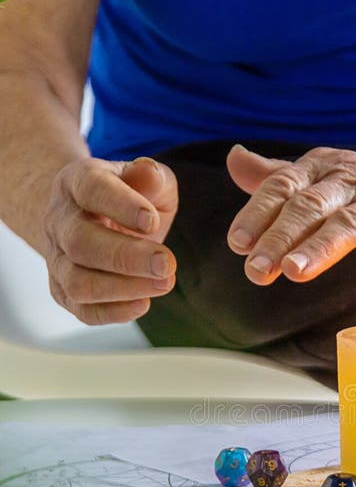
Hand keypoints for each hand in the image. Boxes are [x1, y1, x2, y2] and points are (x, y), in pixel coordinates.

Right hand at [43, 157, 177, 323]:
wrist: (87, 217)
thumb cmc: (126, 198)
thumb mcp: (145, 179)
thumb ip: (152, 176)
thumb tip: (150, 174)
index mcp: (75, 183)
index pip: (90, 189)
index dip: (121, 205)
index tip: (152, 220)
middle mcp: (59, 221)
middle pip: (80, 243)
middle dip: (127, 257)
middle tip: (167, 264)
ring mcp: (57, 260)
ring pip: (78, 283)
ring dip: (123, 288)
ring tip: (164, 283)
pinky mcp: (64, 291)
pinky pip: (83, 311)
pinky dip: (113, 313)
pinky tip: (143, 304)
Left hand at [226, 144, 355, 284]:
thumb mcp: (321, 174)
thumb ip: (277, 176)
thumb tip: (233, 161)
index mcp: (321, 169)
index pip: (283, 188)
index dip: (258, 215)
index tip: (238, 244)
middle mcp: (350, 180)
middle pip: (310, 207)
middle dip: (280, 238)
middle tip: (256, 271)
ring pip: (351, 222)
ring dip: (321, 246)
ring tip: (295, 271)